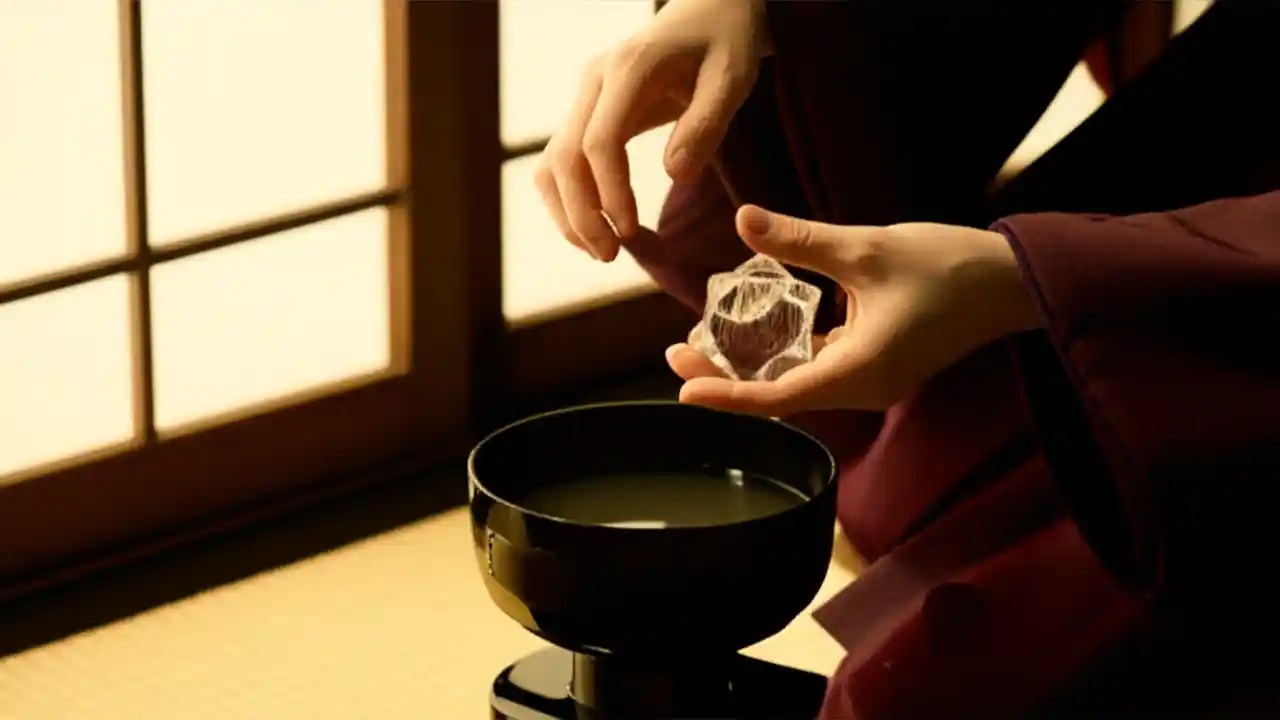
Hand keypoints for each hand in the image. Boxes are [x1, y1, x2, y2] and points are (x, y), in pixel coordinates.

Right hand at [534, 0, 768, 260]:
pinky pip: (560, 161)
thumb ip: (705, 124)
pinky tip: (595, 229)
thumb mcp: (732, 78)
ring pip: (551, 162)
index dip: (608, 192)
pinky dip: (569, 200)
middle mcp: (594, 80)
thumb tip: (675, 175)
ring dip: (568, 213)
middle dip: (581, 214)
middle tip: (611, 256)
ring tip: (601, 252)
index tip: (630, 231)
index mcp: (629, 68)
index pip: (599, 141)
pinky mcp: (586, 111)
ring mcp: (585, 96)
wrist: (707, 11)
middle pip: (564, 157)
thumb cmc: (725, 42)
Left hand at [666, 205, 1042, 415]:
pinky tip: (754, 332)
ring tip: (701, 341)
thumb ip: (801, 240)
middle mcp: (863, 386)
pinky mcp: (877, 363)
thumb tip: (743, 219)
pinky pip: (818, 368)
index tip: (683, 387)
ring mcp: (871, 378)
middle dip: (726, 377)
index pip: (778, 395)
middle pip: (779, 393)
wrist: (1012, 281)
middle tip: (676, 352)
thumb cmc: (948, 266)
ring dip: (750, 365)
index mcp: (860, 371)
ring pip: (796, 381)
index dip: (727, 394)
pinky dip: (782, 354)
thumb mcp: (867, 248)